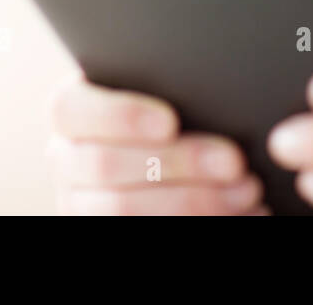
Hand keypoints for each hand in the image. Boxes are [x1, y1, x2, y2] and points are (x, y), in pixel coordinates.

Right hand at [49, 70, 267, 214]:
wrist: (166, 162)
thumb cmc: (173, 111)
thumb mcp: (162, 91)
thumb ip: (168, 82)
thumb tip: (205, 79)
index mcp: (72, 113)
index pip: (70, 109)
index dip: (119, 115)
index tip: (170, 121)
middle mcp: (65, 160)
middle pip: (105, 165)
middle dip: (179, 163)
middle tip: (234, 161)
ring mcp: (79, 202)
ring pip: (122, 209)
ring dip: (194, 201)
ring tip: (247, 190)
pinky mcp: (104, 228)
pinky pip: (145, 232)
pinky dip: (201, 222)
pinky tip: (245, 213)